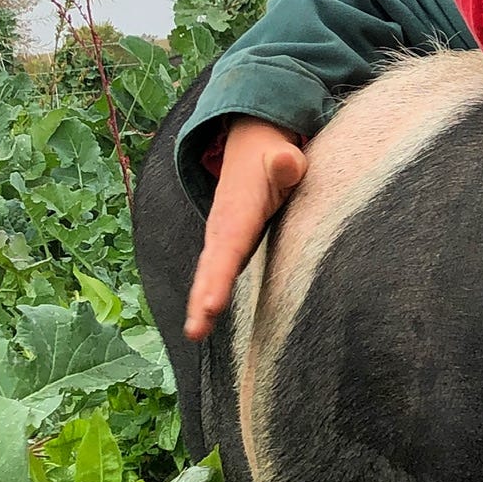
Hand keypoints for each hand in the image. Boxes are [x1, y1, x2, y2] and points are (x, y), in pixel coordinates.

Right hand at [184, 119, 307, 339]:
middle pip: (211, 268)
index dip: (219, 277)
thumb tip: (287, 160)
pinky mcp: (229, 247)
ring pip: (209, 275)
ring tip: (195, 333)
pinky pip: (217, 275)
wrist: (250, 148)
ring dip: (200, 305)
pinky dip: (208, 298)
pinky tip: (205, 324)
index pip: (229, 248)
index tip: (211, 304)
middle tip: (196, 329)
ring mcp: (223, 240)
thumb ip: (285, 163)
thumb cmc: (272, 158)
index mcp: (238, 212)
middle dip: (202, 297)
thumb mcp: (281, 155)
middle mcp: (224, 229)